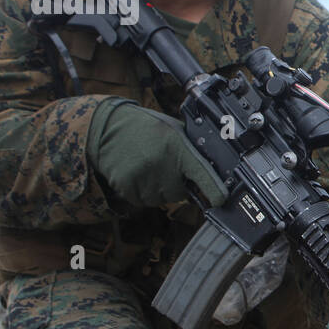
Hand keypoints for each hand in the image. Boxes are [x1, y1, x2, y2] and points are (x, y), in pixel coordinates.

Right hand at [88, 101, 227, 209]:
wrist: (107, 127)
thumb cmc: (146, 128)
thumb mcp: (173, 131)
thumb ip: (190, 151)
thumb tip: (211, 171)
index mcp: (177, 147)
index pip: (202, 174)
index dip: (214, 190)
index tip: (220, 200)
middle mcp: (161, 163)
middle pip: (179, 193)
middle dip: (177, 185)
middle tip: (165, 167)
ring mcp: (143, 176)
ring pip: (161, 199)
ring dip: (158, 189)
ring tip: (148, 167)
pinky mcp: (126, 186)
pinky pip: (143, 201)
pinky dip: (142, 192)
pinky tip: (137, 173)